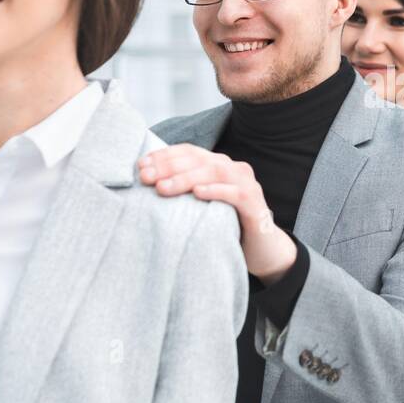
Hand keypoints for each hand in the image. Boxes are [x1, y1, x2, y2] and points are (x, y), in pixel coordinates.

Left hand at [138, 144, 297, 281]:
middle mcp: (233, 169)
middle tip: (146, 177)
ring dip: (186, 177)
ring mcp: (246, 184)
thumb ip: (183, 192)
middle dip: (169, 166)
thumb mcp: (201, 206)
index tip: (140, 165)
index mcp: (219, 165)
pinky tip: (197, 193)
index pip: (189, 151)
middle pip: (198, 159)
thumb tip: (147, 186)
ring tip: (163, 187)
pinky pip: (235, 193)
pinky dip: (215, 191)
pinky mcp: (255, 204)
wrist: (264, 250)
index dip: (164, 155)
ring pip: (215, 171)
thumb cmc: (227, 226)